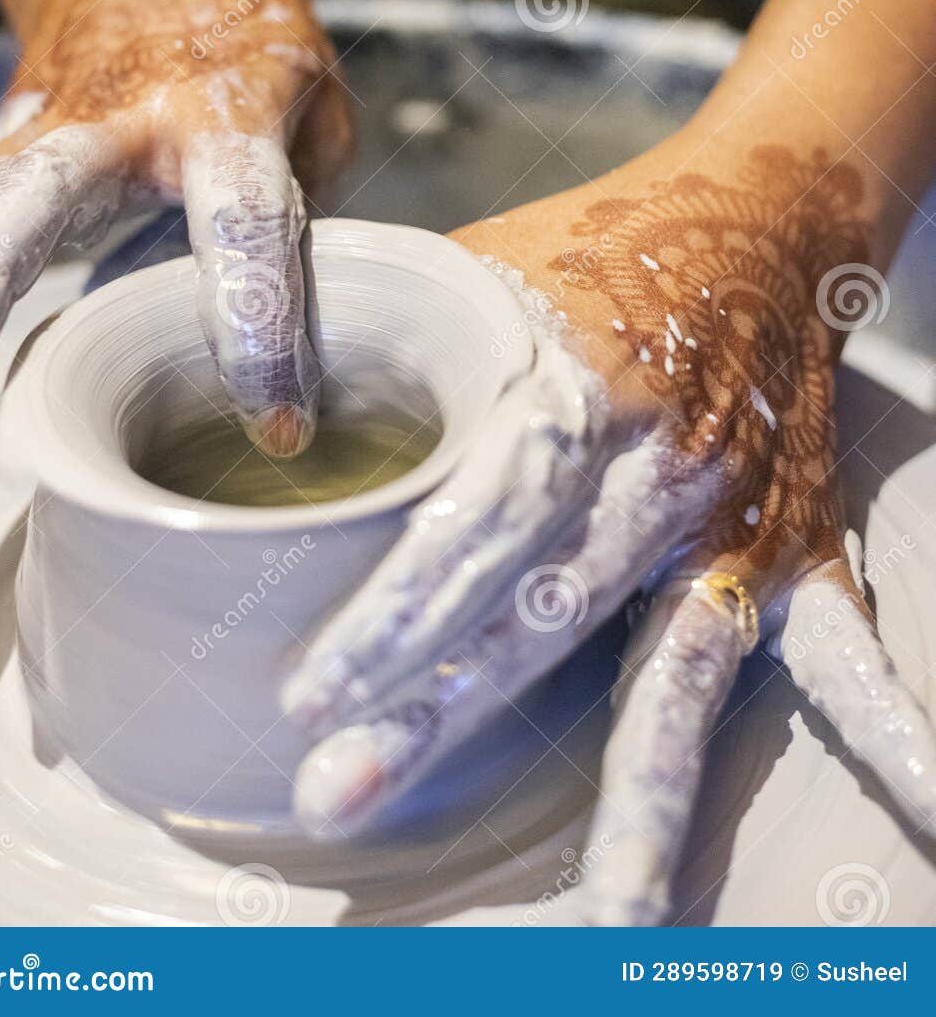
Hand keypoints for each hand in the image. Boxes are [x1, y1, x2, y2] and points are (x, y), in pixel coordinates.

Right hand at [0, 0, 349, 455]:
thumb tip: (305, 312)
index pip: (245, 223)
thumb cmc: (243, 28)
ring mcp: (50, 126)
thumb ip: (311, 198)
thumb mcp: (316, 92)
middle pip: (46, 193)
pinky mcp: (8, 140)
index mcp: (224, 108)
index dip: (260, 325)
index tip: (275, 428)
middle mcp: (122, 120)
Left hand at [283, 131, 935, 918]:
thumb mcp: (484, 267)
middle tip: (343, 793)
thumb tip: (271, 399)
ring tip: (607, 929)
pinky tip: (921, 818)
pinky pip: (847, 653)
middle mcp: (660, 471)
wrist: (759, 214)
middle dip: (442, 707)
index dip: (398, 607)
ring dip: (639, 801)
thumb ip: (390, 337)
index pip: (477, 516)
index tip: (312, 692)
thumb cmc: (599, 248)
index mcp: (574, 388)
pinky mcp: (798, 550)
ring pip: (677, 670)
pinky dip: (890, 733)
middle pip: (545, 610)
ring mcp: (736, 524)